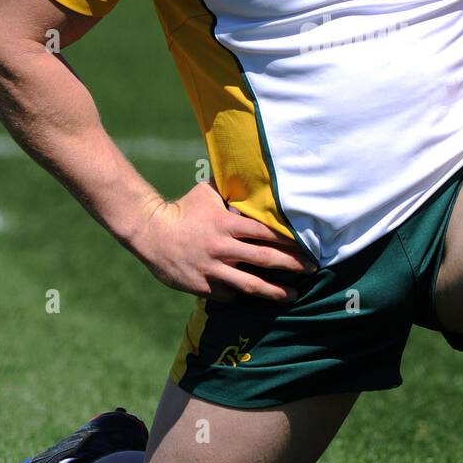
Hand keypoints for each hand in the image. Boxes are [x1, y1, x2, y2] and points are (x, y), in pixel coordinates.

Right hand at [127, 180, 316, 301]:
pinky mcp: (202, 286)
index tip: (308, 246)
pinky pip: (227, 294)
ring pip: (250, 284)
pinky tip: (252, 296)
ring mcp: (213, 269)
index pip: (266, 234)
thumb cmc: (182, 209)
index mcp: (227, 224)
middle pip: (265, 259)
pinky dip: (240, 295)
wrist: (150, 232)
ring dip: (274, 291)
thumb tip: (248, 166)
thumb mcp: (207, 192)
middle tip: (312, 270)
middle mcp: (223, 248)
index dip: (289, 242)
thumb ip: (230, 187)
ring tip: (292, 296)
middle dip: (292, 266)